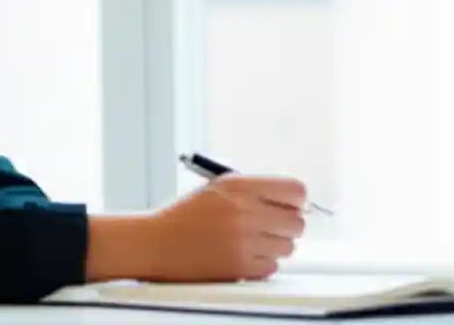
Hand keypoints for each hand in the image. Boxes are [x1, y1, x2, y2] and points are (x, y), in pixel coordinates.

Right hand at [85, 175, 307, 282]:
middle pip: (297, 222)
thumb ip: (255, 192)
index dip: (296, 201)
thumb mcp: (217, 189)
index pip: (295, 190)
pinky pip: (273, 267)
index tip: (288, 207)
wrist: (155, 243)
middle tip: (268, 228)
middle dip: (285, 227)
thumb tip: (296, 202)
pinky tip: (240, 256)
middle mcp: (245, 211)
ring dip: (272, 247)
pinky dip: (260, 264)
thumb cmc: (185, 216)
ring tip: (247, 243)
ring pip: (288, 247)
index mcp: (239, 186)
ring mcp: (244, 240)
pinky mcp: (241, 266)